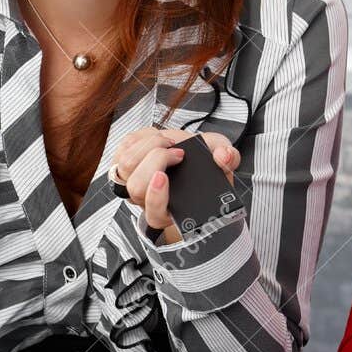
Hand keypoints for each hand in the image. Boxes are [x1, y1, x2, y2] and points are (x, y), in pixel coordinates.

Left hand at [111, 127, 239, 240]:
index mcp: (170, 209)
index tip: (163, 177)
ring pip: (125, 166)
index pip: (155, 214)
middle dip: (157, 160)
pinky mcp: (122, 161)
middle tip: (177, 152)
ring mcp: (130, 181)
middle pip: (136, 186)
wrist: (189, 154)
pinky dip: (141, 137)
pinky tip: (156, 138)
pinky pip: (123, 148)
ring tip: (169, 142)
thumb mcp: (223, 160)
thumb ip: (230, 158)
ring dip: (149, 146)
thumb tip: (223, 156)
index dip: (156, 198)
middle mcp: (146, 199)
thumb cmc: (202, 165)